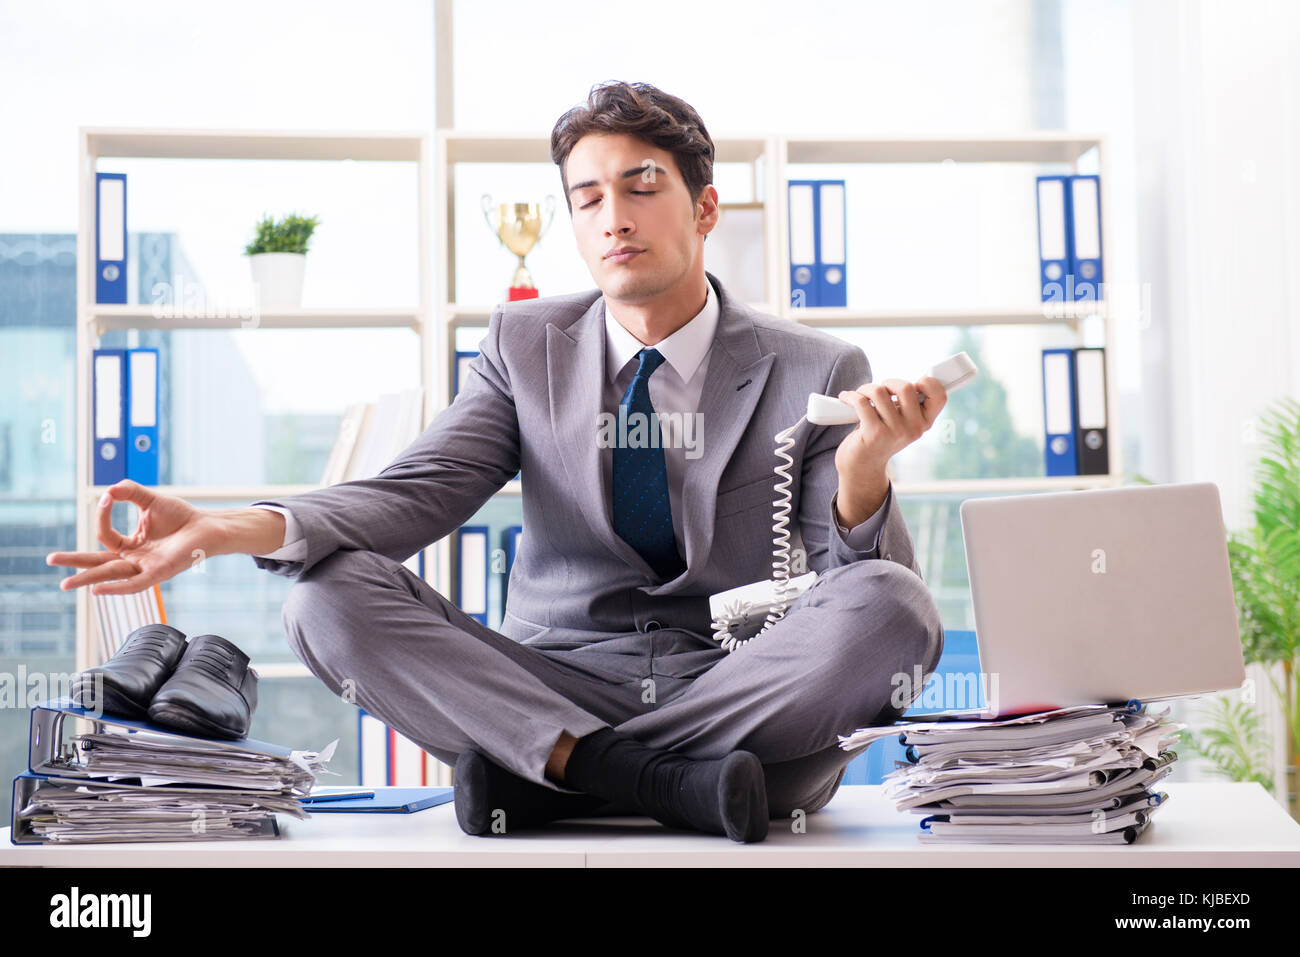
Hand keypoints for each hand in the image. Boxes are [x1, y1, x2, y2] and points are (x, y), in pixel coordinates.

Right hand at [45, 480, 222, 595]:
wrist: (208, 526)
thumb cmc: (181, 517)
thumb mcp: (149, 500)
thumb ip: (129, 491)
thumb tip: (107, 490)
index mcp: (130, 545)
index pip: (105, 535)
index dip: (102, 516)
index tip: (107, 498)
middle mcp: (134, 559)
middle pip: (98, 563)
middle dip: (75, 563)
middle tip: (50, 561)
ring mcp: (146, 568)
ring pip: (111, 575)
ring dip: (88, 579)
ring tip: (64, 583)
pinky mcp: (160, 573)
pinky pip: (134, 584)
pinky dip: (117, 588)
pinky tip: (98, 591)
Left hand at [833, 376, 947, 519]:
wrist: (862, 465)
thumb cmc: (881, 436)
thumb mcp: (902, 422)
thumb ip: (909, 404)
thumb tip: (914, 379)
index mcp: (924, 423)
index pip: (939, 396)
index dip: (929, 382)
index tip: (914, 382)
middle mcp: (914, 428)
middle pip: (906, 387)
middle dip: (888, 382)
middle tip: (879, 391)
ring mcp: (895, 431)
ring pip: (879, 392)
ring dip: (865, 389)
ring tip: (860, 396)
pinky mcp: (874, 433)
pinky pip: (861, 402)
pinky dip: (850, 396)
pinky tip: (846, 399)